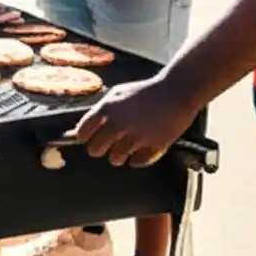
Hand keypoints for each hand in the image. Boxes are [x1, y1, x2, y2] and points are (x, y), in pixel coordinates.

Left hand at [74, 74, 202, 167]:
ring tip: (127, 144)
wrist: (175, 92)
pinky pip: (136, 162)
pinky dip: (137, 158)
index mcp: (107, 109)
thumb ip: (99, 110)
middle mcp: (119, 124)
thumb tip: (80, 130)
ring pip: (115, 159)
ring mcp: (136, 137)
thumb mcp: (117, 94)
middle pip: (95, 150)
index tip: (89, 137)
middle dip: (99, 149)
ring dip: (119, 154)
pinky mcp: (152, 146)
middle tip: (107, 144)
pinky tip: (141, 148)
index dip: (85, 137)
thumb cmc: (144, 92)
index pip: (83, 133)